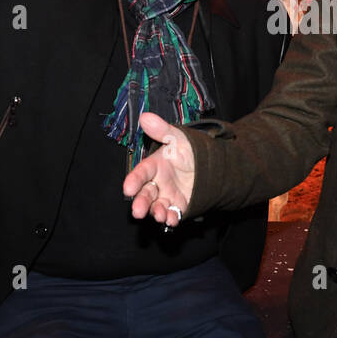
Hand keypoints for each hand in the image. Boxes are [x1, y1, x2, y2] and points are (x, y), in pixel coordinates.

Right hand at [121, 112, 194, 227]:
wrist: (209, 165)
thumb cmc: (188, 150)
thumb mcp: (178, 138)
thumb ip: (162, 130)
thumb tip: (145, 117)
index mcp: (154, 165)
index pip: (141, 173)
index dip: (133, 180)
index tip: (127, 188)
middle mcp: (157, 183)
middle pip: (145, 194)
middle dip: (141, 203)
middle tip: (137, 211)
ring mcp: (167, 195)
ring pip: (157, 206)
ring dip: (156, 212)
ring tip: (159, 215)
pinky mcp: (179, 206)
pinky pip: (173, 214)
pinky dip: (171, 218)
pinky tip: (172, 220)